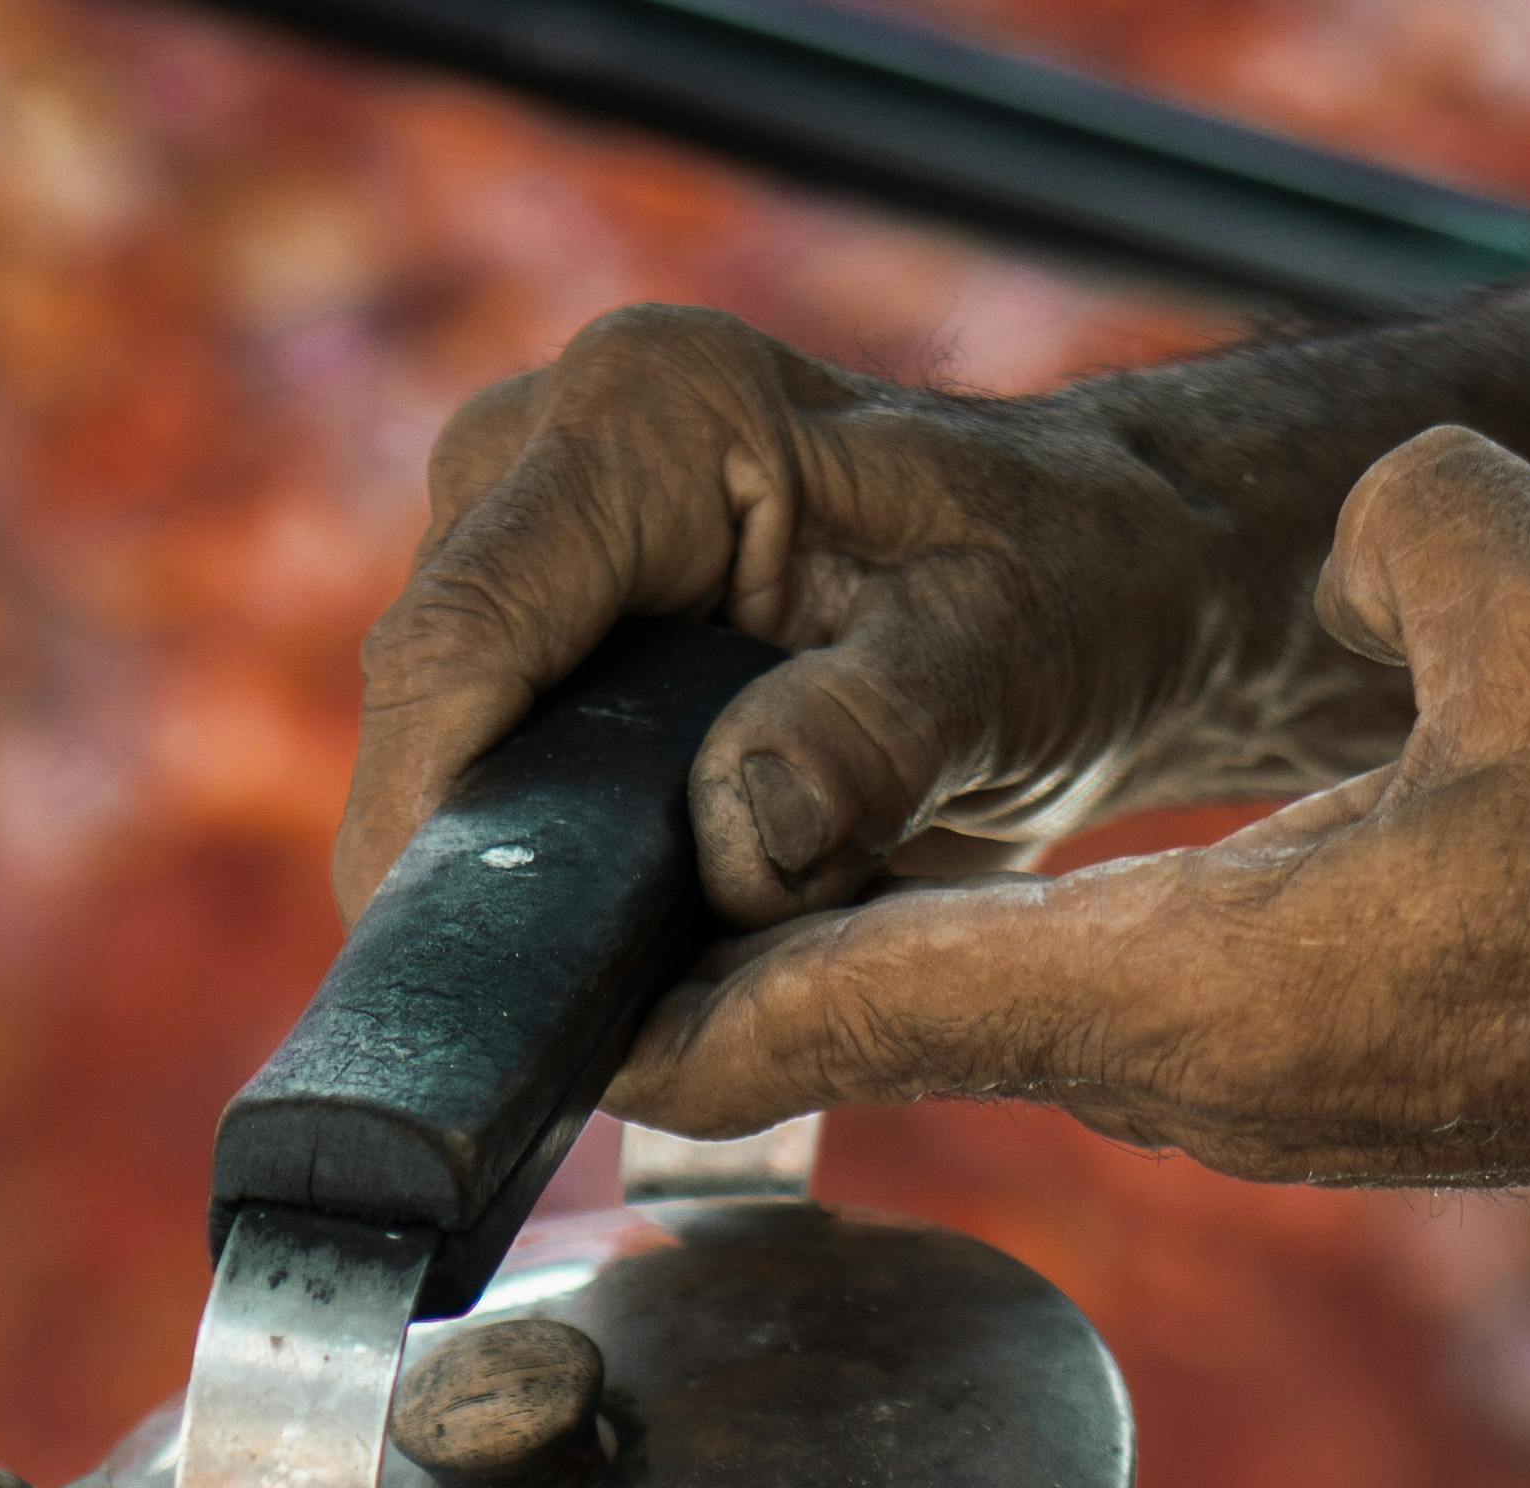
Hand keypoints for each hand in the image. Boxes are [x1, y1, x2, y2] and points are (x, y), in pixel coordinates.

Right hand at [336, 306, 1374, 929]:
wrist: (1101, 580)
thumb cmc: (1070, 591)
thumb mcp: (1005, 661)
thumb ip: (875, 738)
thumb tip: (738, 841)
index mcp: (653, 417)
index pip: (463, 634)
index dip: (431, 822)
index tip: (456, 982)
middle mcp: (555, 449)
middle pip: (428, 693)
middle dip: (468, 864)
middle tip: (551, 1027)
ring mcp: (529, 531)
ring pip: (446, 743)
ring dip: (507, 872)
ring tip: (605, 985)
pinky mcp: (539, 617)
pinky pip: (490, 763)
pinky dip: (540, 862)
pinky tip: (614, 938)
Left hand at [612, 429, 1529, 1233]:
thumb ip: (1419, 540)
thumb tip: (1378, 521)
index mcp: (1205, 990)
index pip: (889, 1000)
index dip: (716, 1008)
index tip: (577, 1026)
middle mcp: (1210, 1076)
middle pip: (926, 1024)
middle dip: (763, 993)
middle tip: (605, 957)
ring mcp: (1282, 1101)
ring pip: (1031, 1024)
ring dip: (890, 986)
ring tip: (747, 930)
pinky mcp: (1351, 1089)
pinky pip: (1139, 1026)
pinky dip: (1026, 984)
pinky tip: (979, 937)